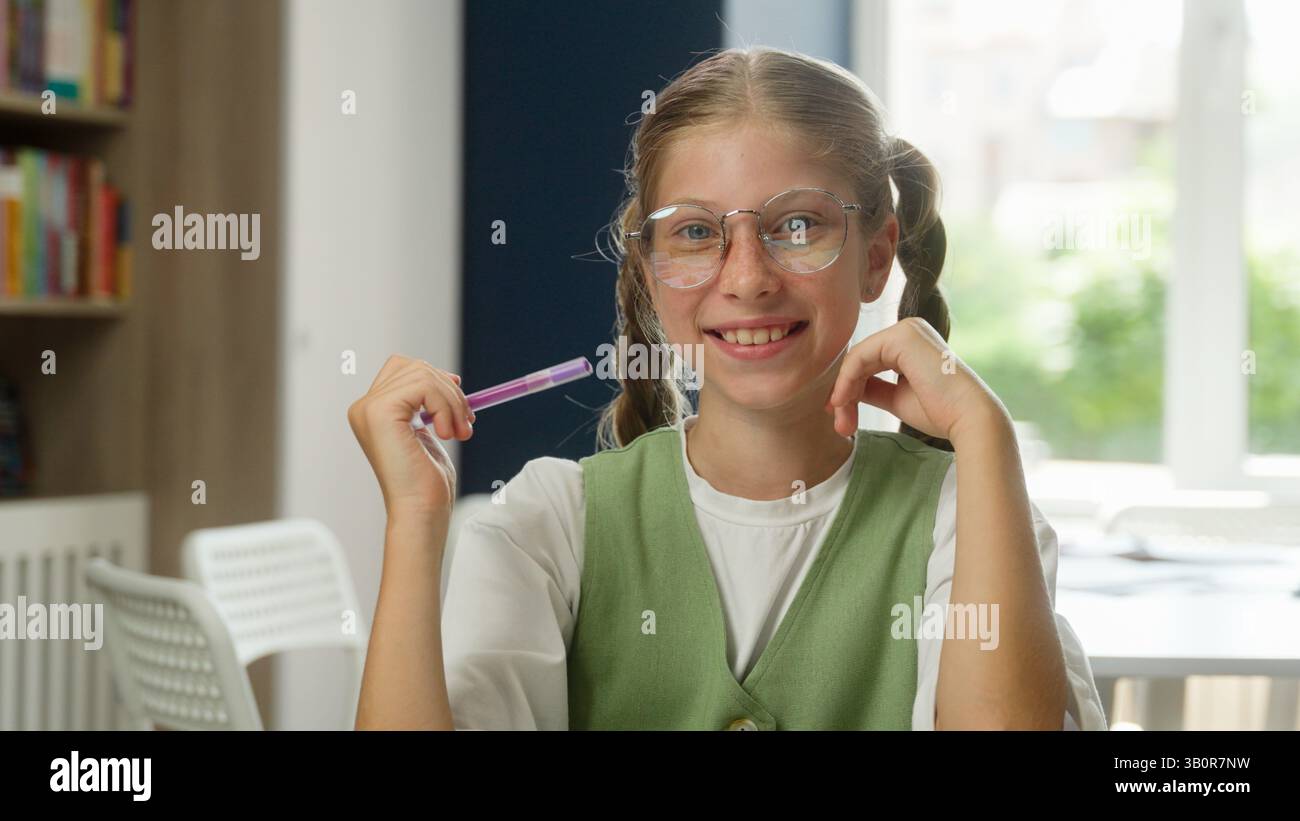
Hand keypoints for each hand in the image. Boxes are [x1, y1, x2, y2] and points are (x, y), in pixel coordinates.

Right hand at [348, 355, 474, 520]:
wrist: (420, 511)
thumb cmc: (426, 483)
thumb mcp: (428, 432)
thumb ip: (431, 403)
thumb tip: (451, 377)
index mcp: (372, 412)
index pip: (403, 369)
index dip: (435, 378)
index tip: (459, 400)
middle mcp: (364, 408)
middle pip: (412, 366)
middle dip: (448, 390)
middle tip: (466, 423)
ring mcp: (369, 409)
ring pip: (422, 374)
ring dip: (452, 401)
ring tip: (459, 431)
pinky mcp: (380, 412)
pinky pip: (423, 386)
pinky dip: (445, 405)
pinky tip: (446, 433)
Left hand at [825, 317, 1009, 447]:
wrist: (969, 418)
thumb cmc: (941, 412)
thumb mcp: (897, 398)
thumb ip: (873, 390)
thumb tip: (846, 391)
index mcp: (912, 343)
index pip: (868, 363)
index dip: (849, 389)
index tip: (841, 419)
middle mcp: (909, 330)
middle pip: (860, 361)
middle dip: (845, 394)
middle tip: (840, 426)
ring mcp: (906, 330)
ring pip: (856, 360)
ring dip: (844, 392)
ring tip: (843, 422)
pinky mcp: (901, 336)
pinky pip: (859, 357)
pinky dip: (846, 381)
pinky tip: (842, 402)